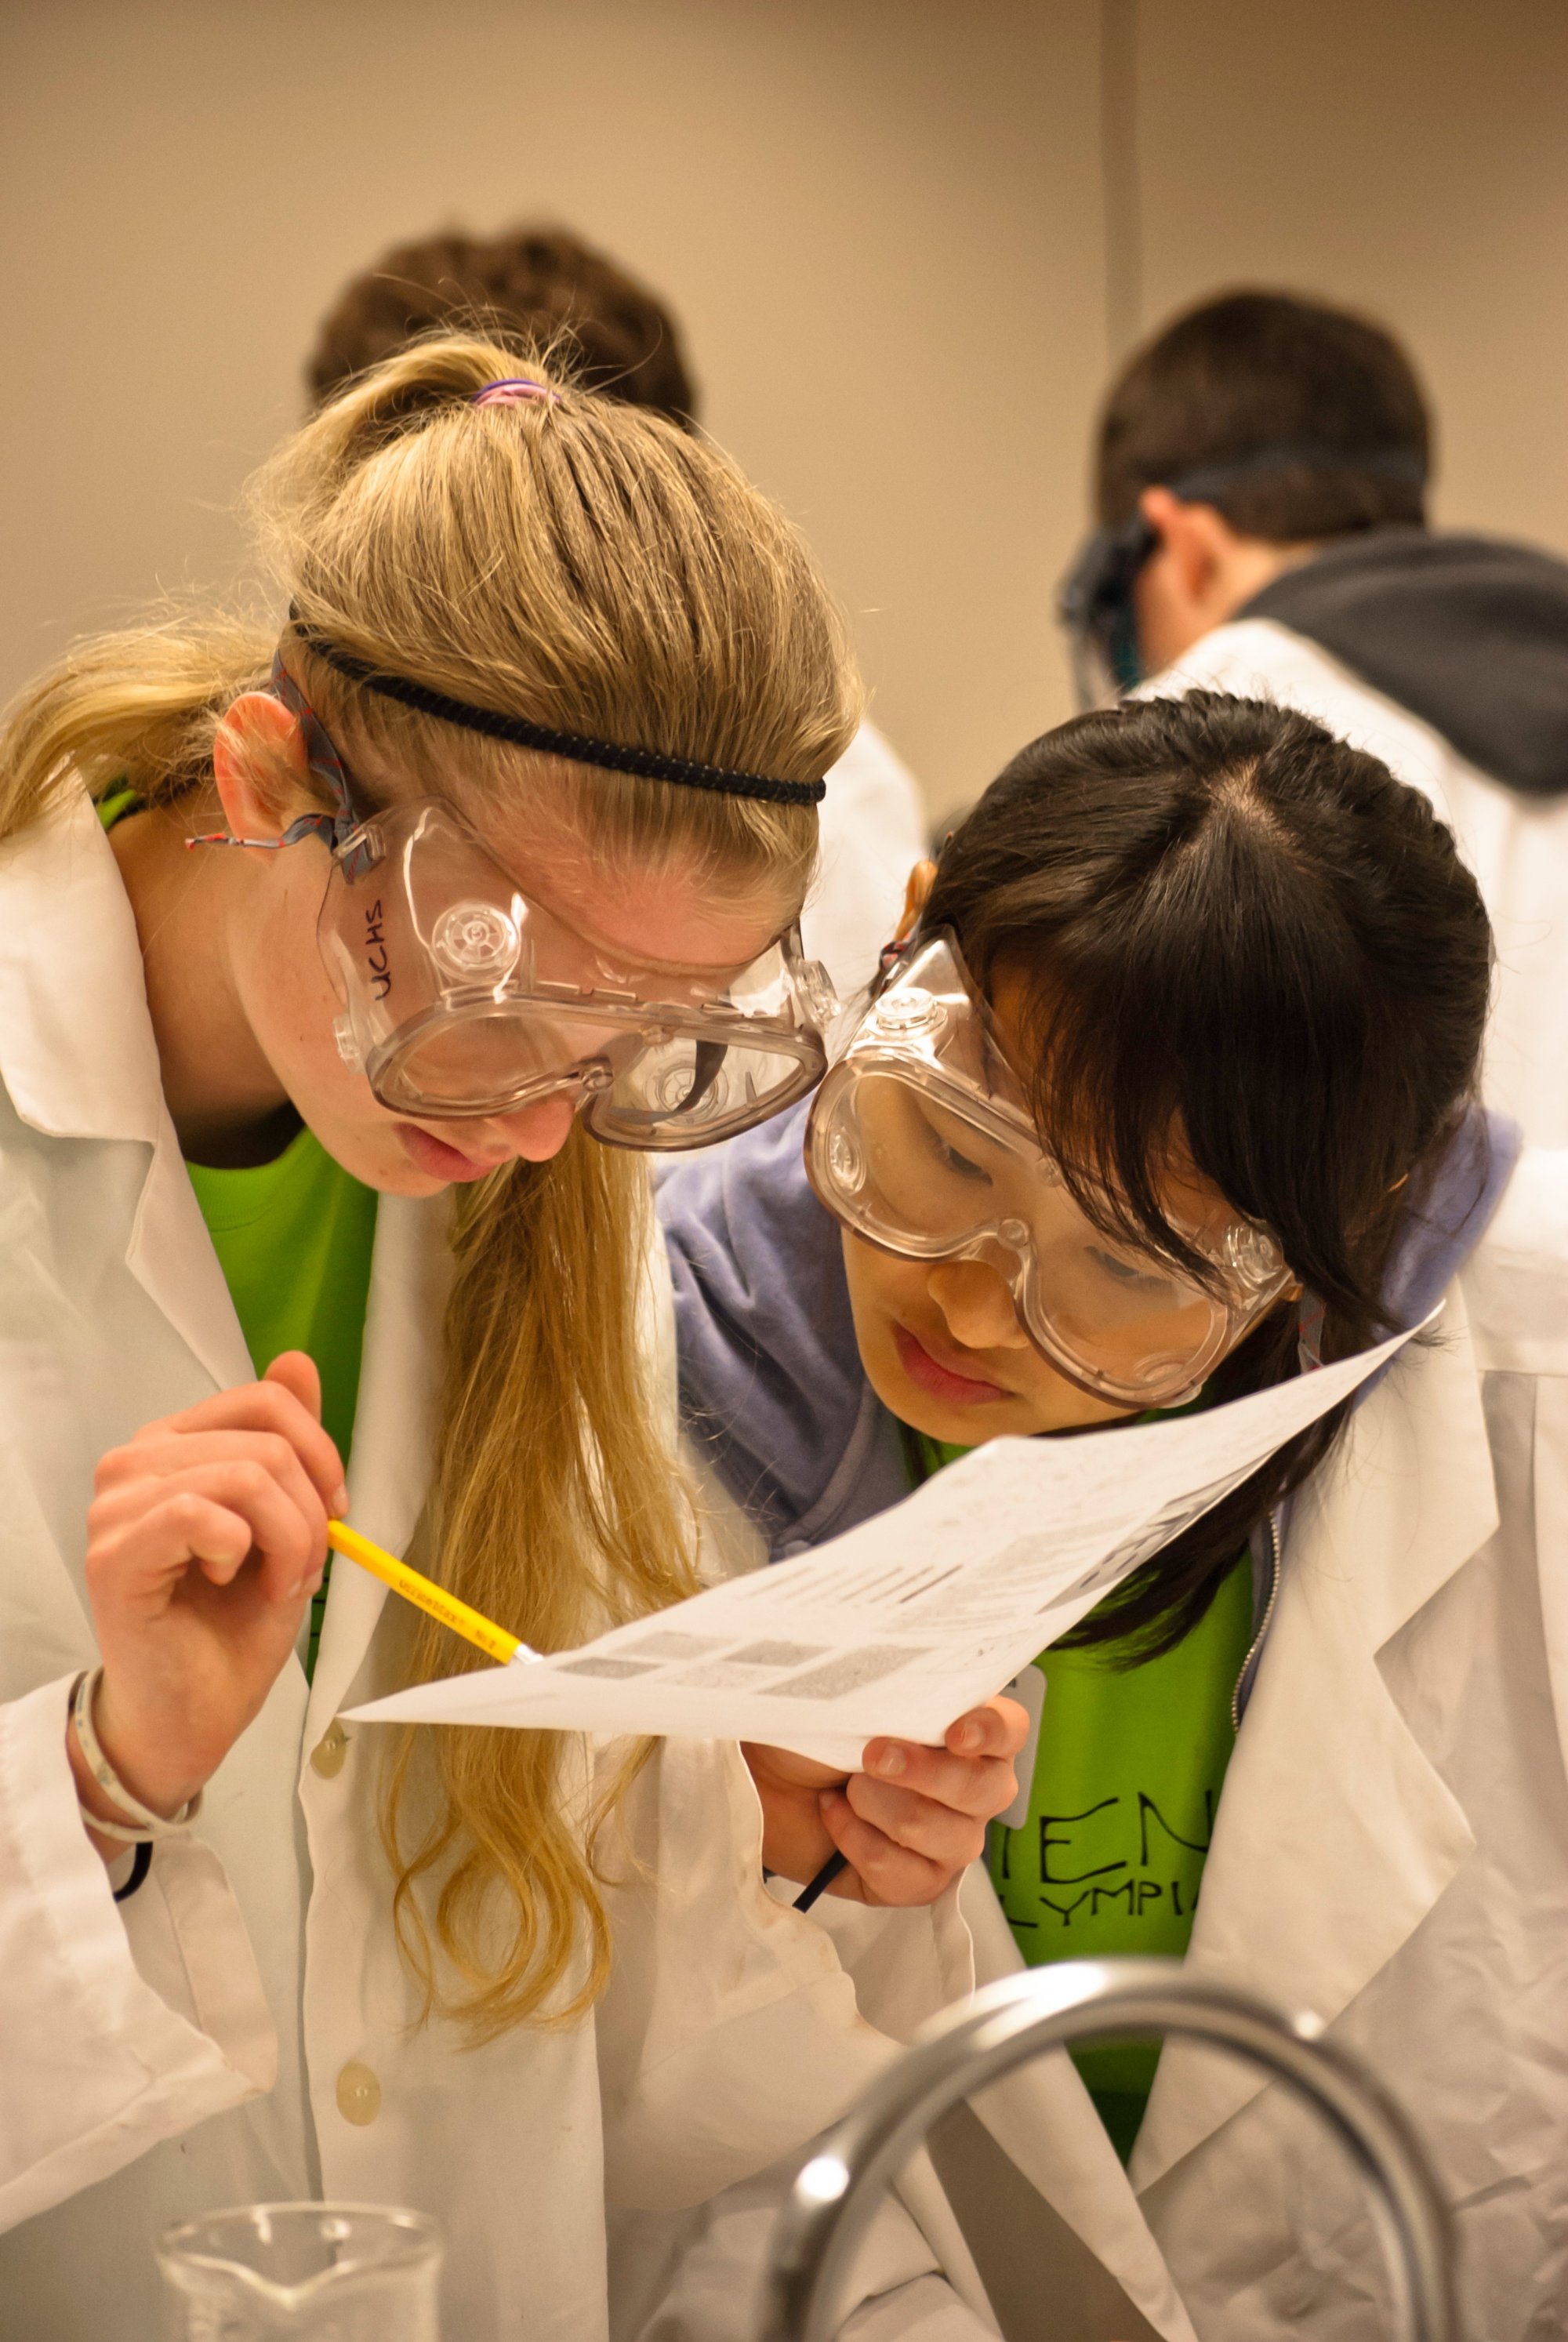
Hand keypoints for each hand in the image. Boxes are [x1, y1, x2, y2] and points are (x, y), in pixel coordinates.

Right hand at [70, 1354, 344, 1843]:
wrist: (194, 1711)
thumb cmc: (231, 1624)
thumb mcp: (283, 1520)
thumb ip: (286, 1442)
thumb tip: (296, 1359)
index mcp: (173, 1443)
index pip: (263, 1400)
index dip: (320, 1452)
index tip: (336, 1509)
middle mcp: (135, 1462)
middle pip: (266, 1443)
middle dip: (311, 1514)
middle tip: (303, 1571)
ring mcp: (116, 1507)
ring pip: (248, 1477)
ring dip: (288, 1541)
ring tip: (275, 1584)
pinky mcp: (115, 1554)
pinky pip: (206, 1515)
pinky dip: (244, 1554)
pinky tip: (228, 1583)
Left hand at [744, 1695, 1028, 1908]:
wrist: (758, 1773)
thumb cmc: (809, 1728)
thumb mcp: (853, 1696)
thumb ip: (899, 1694)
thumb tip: (917, 1698)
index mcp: (962, 1729)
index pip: (1009, 1729)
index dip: (991, 1732)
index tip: (954, 1733)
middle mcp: (965, 1786)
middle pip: (987, 1791)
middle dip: (927, 1774)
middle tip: (873, 1755)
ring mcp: (945, 1838)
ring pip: (951, 1838)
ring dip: (887, 1809)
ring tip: (847, 1789)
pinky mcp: (911, 1880)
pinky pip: (911, 1878)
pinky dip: (863, 1844)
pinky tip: (834, 1816)